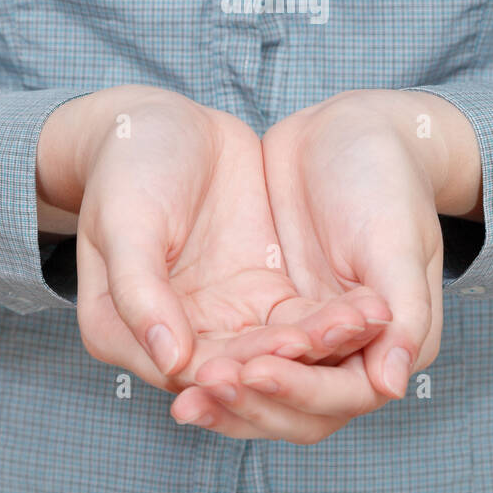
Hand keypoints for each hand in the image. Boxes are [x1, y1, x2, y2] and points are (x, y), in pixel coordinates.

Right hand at [36, 86, 391, 412]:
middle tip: (338, 337)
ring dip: (322, 342)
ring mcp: (222, 316)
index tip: (282, 352)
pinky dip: (333, 317)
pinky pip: (301, 316)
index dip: (238, 370)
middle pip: (239, 369)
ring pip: (277, 349)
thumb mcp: (125, 220)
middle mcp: (176, 337)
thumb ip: (140, 290)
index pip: (187, 370)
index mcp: (120, 332)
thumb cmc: (127, 165)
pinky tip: (371, 306)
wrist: (159, 121)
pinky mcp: (261, 291)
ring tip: (364, 323)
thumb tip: (172, 361)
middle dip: (293, 361)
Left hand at [170, 90, 479, 441]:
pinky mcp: (275, 306)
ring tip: (182, 394)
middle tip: (200, 387)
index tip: (252, 373)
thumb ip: (402, 312)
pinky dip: (218, 359)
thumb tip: (391, 387)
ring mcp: (311, 329)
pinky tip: (178, 363)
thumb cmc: (387, 176)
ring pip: (267, 383)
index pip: (345, 394)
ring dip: (230, 392)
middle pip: (301, 406)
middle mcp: (357, 350)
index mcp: (400, 341)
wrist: (351, 126)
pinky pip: (243, 348)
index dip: (298, 391)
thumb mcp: (397, 238)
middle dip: (253, 403)